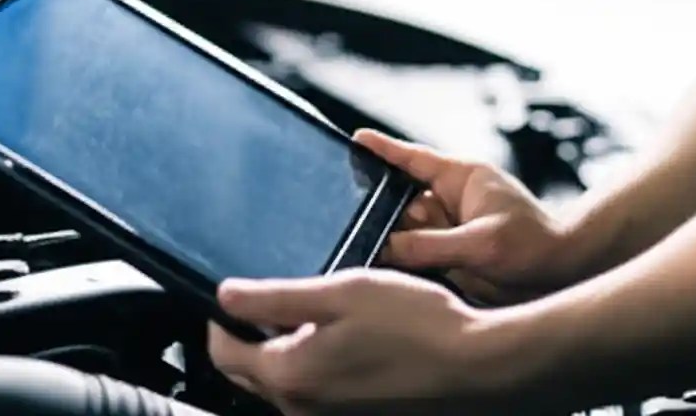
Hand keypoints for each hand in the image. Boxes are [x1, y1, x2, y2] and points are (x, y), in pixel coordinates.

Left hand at [207, 269, 526, 415]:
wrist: (476, 365)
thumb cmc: (414, 324)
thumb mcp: (341, 291)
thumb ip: (275, 297)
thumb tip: (225, 295)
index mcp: (289, 375)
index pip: (224, 354)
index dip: (219, 322)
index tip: (230, 297)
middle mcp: (303, 408)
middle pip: (252, 375)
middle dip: (249, 341)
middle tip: (267, 304)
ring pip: (286, 387)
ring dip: (286, 355)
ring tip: (311, 317)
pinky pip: (318, 396)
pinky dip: (317, 370)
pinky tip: (345, 343)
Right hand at [358, 130, 577, 304]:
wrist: (564, 276)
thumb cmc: (535, 246)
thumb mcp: (481, 244)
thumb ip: (430, 246)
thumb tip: (384, 246)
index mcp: (462, 178)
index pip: (414, 159)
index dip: (384, 150)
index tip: (355, 140)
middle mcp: (451, 201)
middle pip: (401, 200)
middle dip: (380, 209)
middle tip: (352, 217)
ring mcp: (450, 228)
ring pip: (405, 230)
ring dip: (391, 239)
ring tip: (372, 247)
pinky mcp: (451, 256)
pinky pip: (416, 254)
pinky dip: (403, 260)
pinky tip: (388, 268)